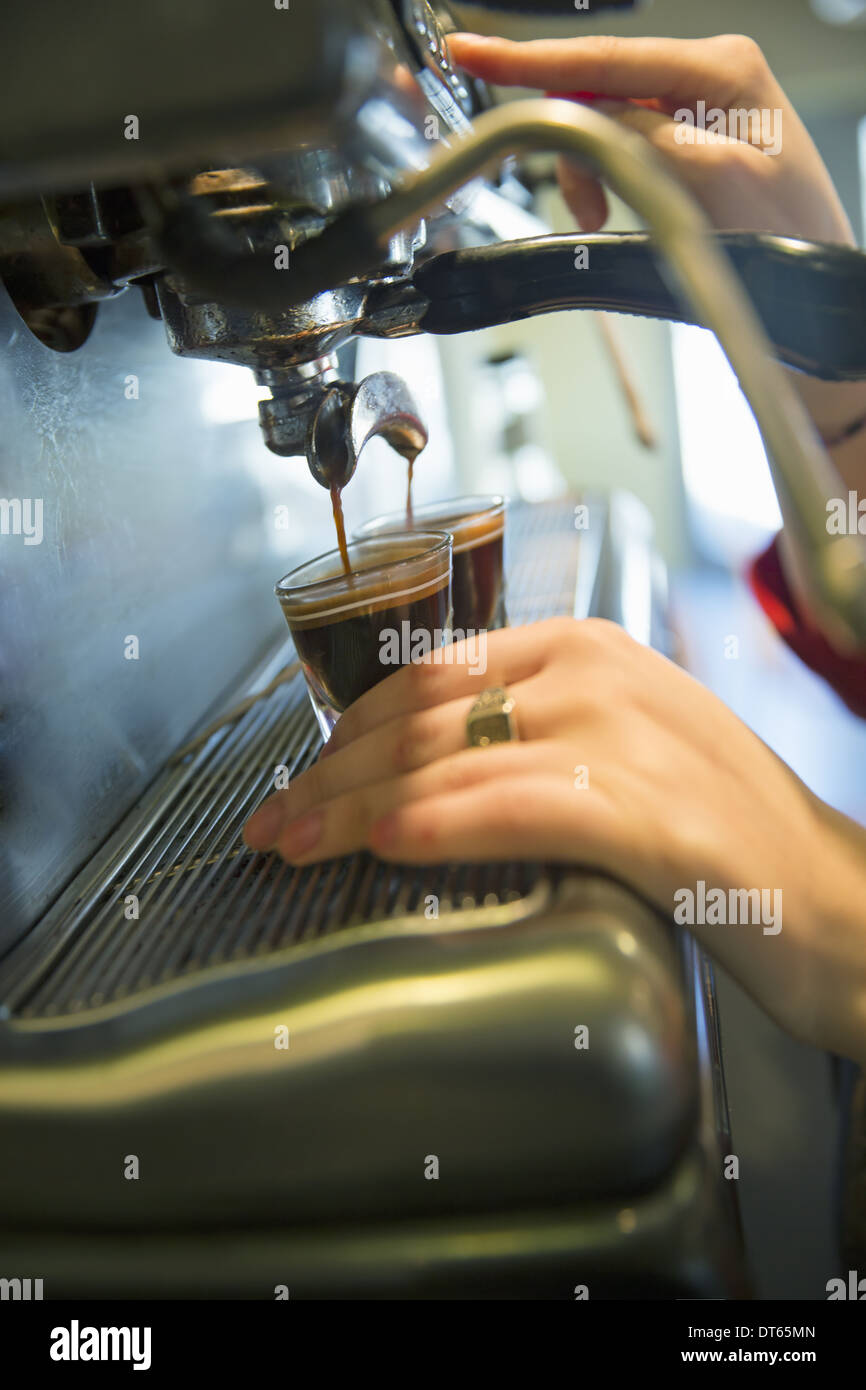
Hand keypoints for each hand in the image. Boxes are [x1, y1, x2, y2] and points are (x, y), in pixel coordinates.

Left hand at [243, 619, 865, 1058]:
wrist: (840, 901)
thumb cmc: (723, 834)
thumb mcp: (621, 747)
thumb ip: (530, 735)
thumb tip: (416, 770)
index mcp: (584, 650)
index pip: (431, 674)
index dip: (350, 729)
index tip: (301, 777)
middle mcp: (596, 676)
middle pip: (424, 716)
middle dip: (330, 773)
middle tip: (272, 824)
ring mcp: (624, 738)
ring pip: (450, 760)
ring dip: (355, 807)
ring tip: (294, 848)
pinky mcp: (648, 814)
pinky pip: (514, 808)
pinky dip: (437, 826)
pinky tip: (386, 845)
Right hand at [448, 32, 855, 245]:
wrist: (812, 305)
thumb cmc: (788, 247)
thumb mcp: (709, 185)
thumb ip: (640, 139)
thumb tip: (585, 115)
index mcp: (722, 69)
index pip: (605, 57)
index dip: (529, 60)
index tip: (472, 52)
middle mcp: (709, 76)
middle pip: (596, 88)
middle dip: (572, 144)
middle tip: (586, 208)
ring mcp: (697, 109)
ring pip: (601, 123)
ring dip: (588, 173)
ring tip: (606, 217)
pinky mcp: (685, 144)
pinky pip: (619, 149)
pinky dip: (604, 183)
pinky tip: (620, 211)